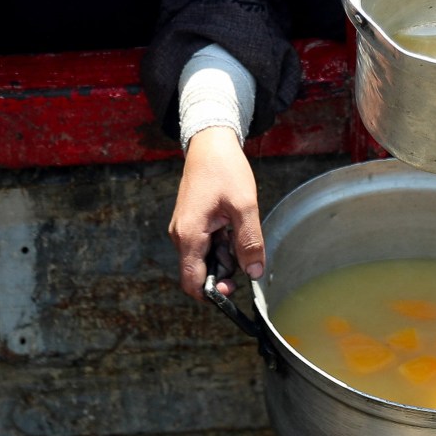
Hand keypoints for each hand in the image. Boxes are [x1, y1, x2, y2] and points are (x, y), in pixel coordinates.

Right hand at [169, 126, 263, 299]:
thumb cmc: (224, 169)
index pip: (192, 282)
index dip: (213, 293)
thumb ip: (250, 241)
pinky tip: (231, 225)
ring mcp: (183, 229)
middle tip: (244, 251)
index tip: (234, 289)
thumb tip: (254, 272)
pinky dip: (220, 243)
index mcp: (189, 235)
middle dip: (223, 271)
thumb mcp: (244, 205)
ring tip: (238, 230)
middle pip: (199, 273)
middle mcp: (180, 235)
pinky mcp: (189, 223)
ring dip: (224, 255)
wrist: (209, 143)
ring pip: (203, 259)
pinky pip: (203, 245)